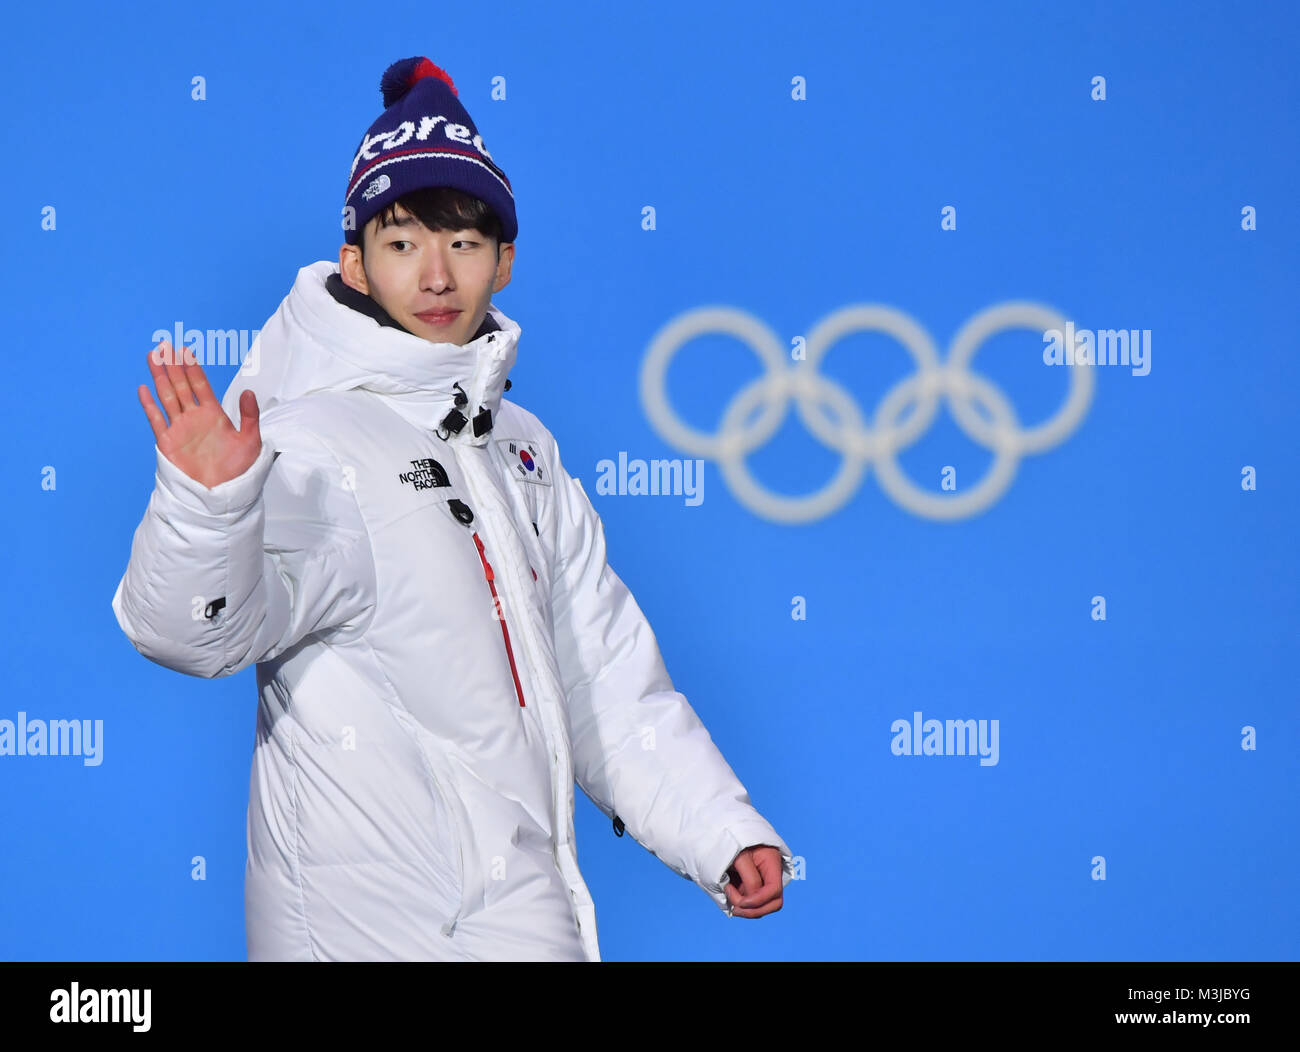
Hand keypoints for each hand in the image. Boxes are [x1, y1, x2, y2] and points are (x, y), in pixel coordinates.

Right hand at [139, 339, 260, 488]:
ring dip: (159, 378)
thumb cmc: (239, 471)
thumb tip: (248, 392)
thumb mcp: (251, 442)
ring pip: (167, 397)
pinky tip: (143, 389)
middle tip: (165, 345)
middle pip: (180, 386)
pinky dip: (149, 405)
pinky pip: (156, 420)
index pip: (201, 386)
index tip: (186, 350)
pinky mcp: (168, 443)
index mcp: (214, 416)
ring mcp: (180, 429)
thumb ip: (250, 417)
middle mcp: (195, 419)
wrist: (220, 496)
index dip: (193, 368)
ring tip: (152, 357)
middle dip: (173, 366)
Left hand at [724, 844, 783, 917]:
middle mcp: (771, 876)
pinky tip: (728, 893)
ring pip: (761, 906)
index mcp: (772, 864)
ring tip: (728, 892)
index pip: (774, 891)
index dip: (759, 901)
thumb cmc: (733, 841)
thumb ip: (750, 878)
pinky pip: (751, 903)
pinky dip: (740, 903)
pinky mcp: (752, 886)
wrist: (724, 832)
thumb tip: (750, 901)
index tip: (740, 902)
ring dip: (745, 908)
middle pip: (773, 903)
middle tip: (733, 908)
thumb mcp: (741, 857)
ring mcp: (762, 882)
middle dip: (754, 910)